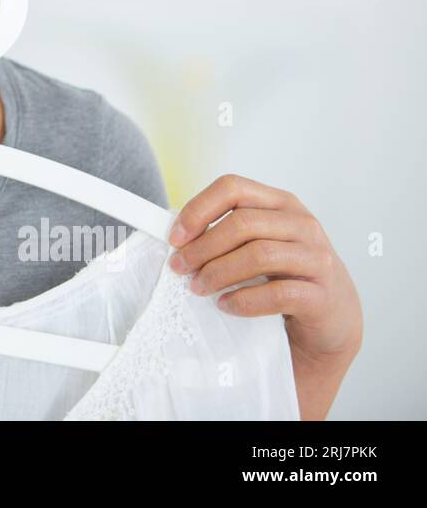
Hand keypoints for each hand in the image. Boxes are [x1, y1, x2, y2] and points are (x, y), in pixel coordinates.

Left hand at [167, 174, 361, 418]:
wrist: (333, 319)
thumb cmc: (286, 277)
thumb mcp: (259, 244)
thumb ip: (228, 234)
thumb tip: (176, 239)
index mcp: (281, 204)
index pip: (233, 188)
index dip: (198, 209)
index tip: (174, 238)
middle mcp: (302, 224)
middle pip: (242, 223)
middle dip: (202, 247)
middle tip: (178, 268)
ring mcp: (317, 257)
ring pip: (259, 254)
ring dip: (219, 272)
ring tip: (197, 288)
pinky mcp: (324, 294)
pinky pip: (278, 293)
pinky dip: (245, 300)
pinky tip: (226, 305)